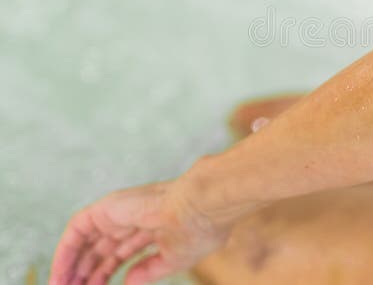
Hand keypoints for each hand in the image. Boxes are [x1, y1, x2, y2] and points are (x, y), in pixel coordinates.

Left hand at [49, 180, 229, 284]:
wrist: (202, 206)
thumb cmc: (198, 230)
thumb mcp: (173, 259)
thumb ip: (148, 270)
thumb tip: (127, 282)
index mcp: (152, 228)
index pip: (121, 253)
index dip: (107, 274)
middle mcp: (133, 219)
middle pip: (102, 250)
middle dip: (88, 275)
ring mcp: (120, 213)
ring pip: (88, 241)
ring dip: (74, 267)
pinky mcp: (107, 209)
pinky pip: (77, 230)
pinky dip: (66, 252)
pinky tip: (61, 274)